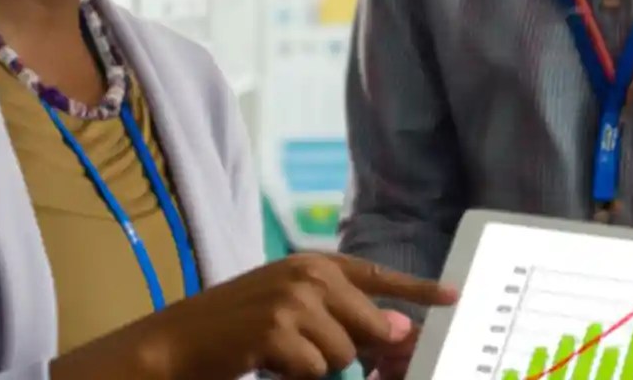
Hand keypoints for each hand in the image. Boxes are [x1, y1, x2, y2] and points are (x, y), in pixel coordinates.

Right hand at [155, 253, 455, 378]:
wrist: (178, 341)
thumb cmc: (236, 328)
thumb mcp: (291, 309)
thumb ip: (340, 313)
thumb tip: (397, 331)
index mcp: (313, 264)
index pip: (377, 274)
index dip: (419, 288)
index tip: (454, 297)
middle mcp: (308, 274)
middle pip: (370, 327)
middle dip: (350, 351)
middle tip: (306, 354)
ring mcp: (292, 299)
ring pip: (344, 355)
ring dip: (315, 367)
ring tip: (279, 354)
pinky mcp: (277, 329)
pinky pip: (315, 371)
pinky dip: (295, 377)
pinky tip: (266, 363)